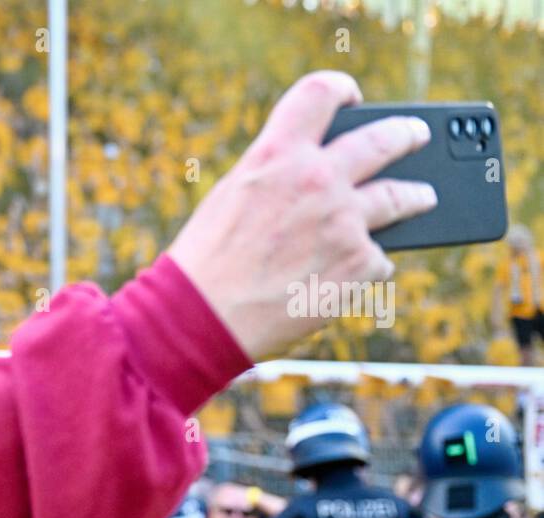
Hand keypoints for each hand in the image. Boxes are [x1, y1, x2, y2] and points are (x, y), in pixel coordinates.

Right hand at [168, 71, 436, 358]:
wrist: (203, 318)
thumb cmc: (206, 264)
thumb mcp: (231, 199)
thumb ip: (275, 178)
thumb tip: (316, 178)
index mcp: (276, 154)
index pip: (320, 93)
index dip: (341, 89)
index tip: (352, 96)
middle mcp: (317, 178)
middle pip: (381, 139)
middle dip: (405, 134)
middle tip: (415, 135)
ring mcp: (345, 220)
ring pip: (400, 197)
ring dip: (416, 196)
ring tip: (424, 198)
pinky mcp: (359, 262)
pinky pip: (380, 258)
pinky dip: (367, 266)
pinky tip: (352, 275)